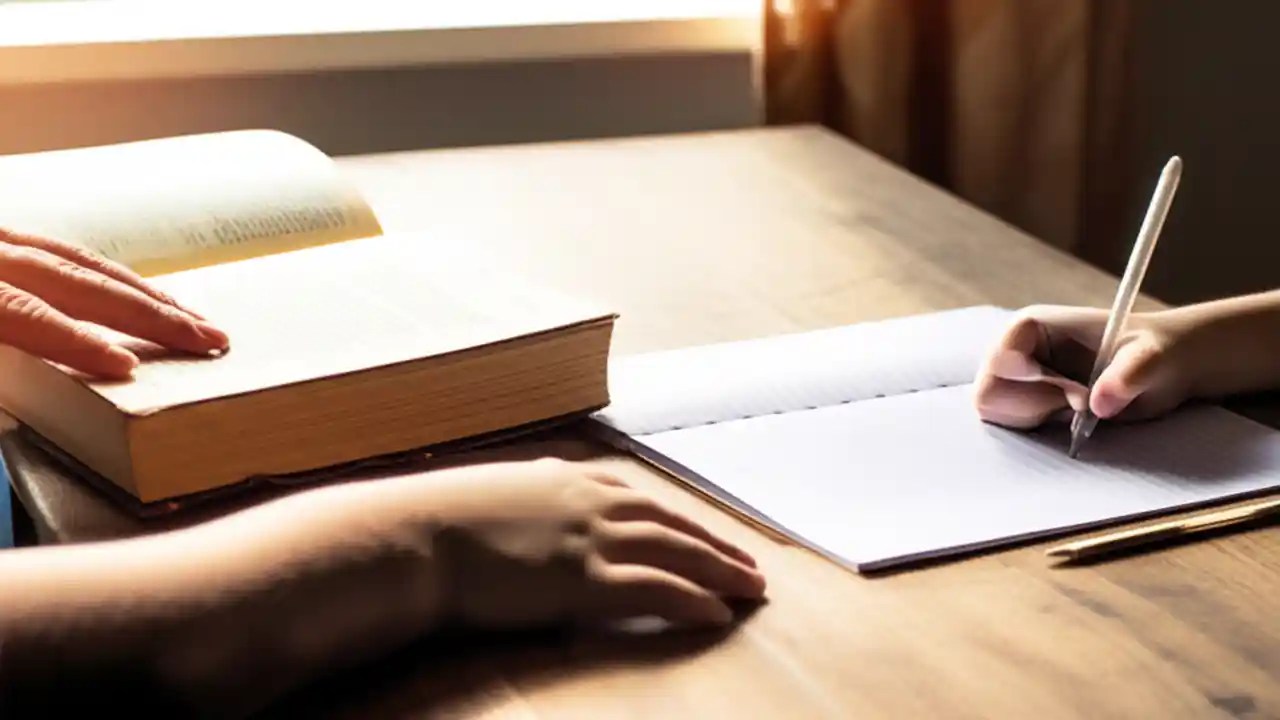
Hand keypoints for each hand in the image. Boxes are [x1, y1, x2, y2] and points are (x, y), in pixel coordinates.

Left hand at [0, 227, 227, 378]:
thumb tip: (11, 413)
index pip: (25, 313)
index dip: (77, 341)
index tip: (127, 366)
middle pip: (75, 279)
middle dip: (147, 312)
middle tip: (206, 338)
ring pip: (76, 259)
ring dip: (139, 291)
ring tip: (187, 317)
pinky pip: (59, 248)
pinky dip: (105, 274)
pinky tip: (128, 290)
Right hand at [423, 459, 766, 628]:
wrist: (416, 536)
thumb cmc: (435, 521)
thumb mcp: (487, 494)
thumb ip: (519, 498)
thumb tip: (519, 507)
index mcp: (565, 478)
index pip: (639, 495)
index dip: (677, 515)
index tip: (704, 529)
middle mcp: (590, 501)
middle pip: (671, 520)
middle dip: (715, 543)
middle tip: (750, 562)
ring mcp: (592, 538)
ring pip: (677, 551)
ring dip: (720, 570)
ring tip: (752, 587)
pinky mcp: (587, 579)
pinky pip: (656, 590)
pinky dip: (692, 601)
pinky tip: (717, 614)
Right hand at [973, 304, 1193, 428]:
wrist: (1165, 369)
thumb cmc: (1158, 354)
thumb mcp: (1153, 359)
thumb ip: (1128, 375)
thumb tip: (1099, 403)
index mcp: (1031, 327)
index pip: (999, 362)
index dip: (1031, 385)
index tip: (1074, 394)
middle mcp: (1013, 349)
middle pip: (988, 392)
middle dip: (1034, 405)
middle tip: (1078, 402)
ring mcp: (1014, 376)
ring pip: (994, 411)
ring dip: (1036, 417)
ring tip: (1074, 406)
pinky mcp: (1021, 399)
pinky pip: (1007, 424)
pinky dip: (1036, 428)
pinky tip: (1066, 415)